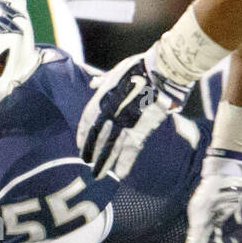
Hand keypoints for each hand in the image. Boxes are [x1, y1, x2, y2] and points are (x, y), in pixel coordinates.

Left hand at [76, 47, 192, 179]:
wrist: (162, 72)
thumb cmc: (139, 67)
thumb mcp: (116, 71)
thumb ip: (104, 80)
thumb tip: (93, 83)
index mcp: (102, 99)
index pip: (87, 121)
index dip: (83, 134)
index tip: (80, 145)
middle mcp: (109, 114)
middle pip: (97, 138)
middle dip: (92, 152)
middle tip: (87, 165)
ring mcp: (124, 124)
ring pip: (111, 148)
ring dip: (105, 163)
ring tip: (98, 176)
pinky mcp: (141, 130)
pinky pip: (131, 150)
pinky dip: (126, 162)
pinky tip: (121, 174)